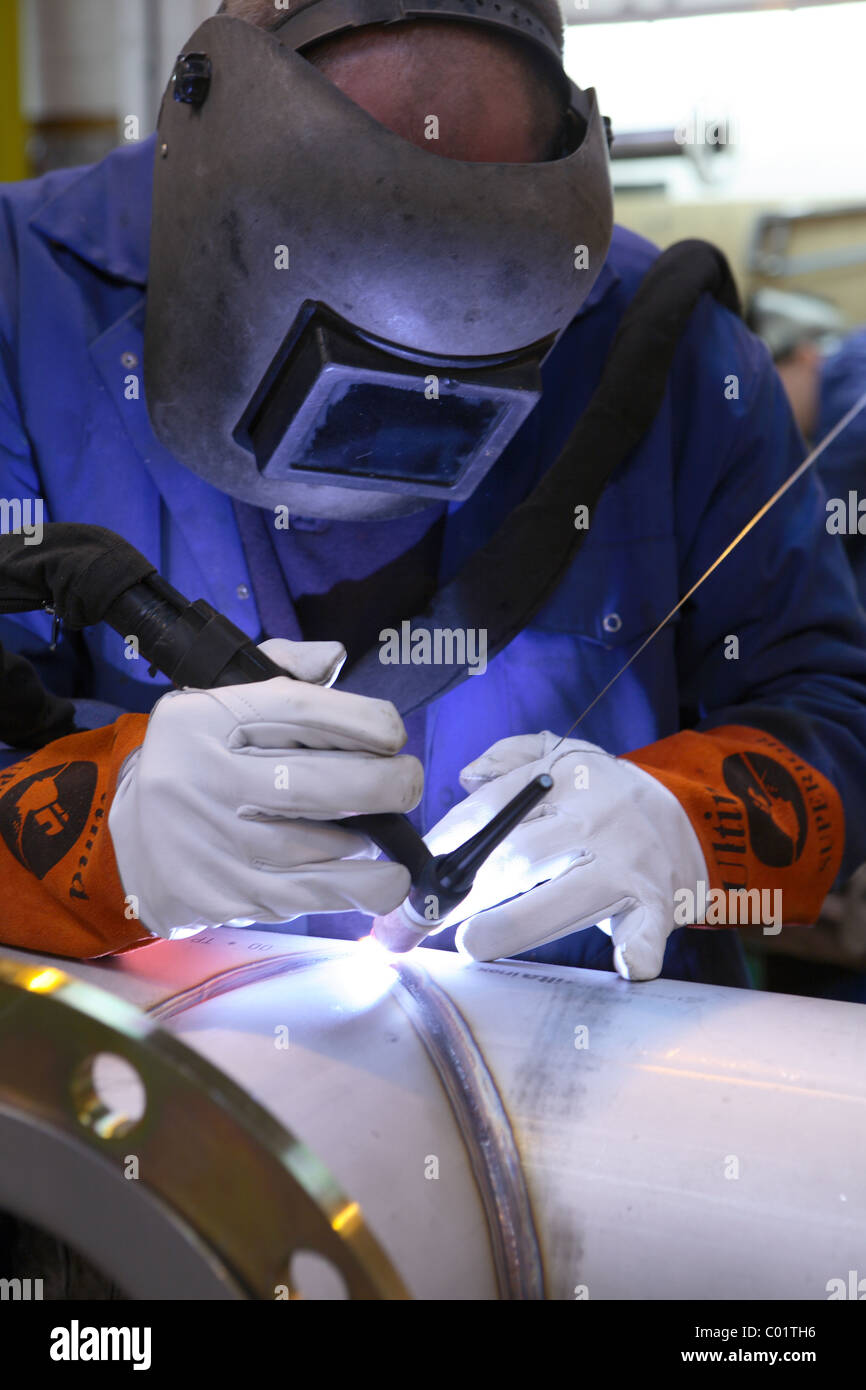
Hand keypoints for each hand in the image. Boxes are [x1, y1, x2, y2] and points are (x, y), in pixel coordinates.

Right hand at [107, 639, 422, 936]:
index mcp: (203, 720)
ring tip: (379, 832)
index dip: (360, 720)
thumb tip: (334, 656)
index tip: (394, 733)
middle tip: (409, 782)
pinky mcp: (223, 895)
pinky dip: (357, 888)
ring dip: (367, 840)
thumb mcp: (218, 703)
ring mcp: (212, 844)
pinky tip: (383, 880)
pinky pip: (307, 894)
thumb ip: (280, 672)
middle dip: (383, 785)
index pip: (296, 709)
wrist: (129, 843)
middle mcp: (203, 780)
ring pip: (318, 846)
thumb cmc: (198, 764)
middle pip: (314, 784)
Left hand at [407, 731, 707, 979]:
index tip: (419, 869)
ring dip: (516, 925)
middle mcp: (594, 820)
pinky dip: (639, 948)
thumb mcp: (566, 755)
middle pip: (520, 857)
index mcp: (565, 780)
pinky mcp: (657, 903)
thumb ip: (511, 757)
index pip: (494, 808)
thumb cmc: (607, 796)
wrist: (691, 819)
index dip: (450, 839)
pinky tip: (626, 965)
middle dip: (468, 891)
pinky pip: (646, 927)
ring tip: (473, 944)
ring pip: (565, 898)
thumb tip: (466, 775)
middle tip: (428, 918)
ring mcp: (626, 864)